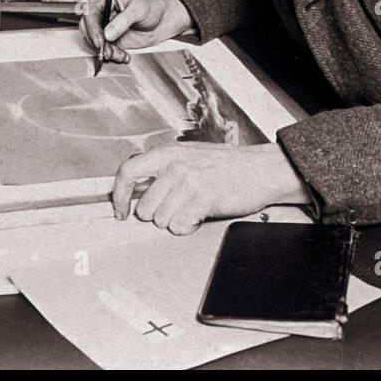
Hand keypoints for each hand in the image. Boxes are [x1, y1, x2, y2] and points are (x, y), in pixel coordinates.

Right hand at [78, 0, 194, 63]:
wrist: (161, 20)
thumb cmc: (152, 6)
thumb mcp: (141, 8)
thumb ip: (124, 20)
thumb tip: (108, 32)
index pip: (90, 11)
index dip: (92, 28)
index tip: (100, 41)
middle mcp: (101, 9)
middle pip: (87, 28)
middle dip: (98, 43)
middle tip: (109, 53)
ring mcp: (103, 24)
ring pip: (94, 41)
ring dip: (106, 51)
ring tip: (120, 55)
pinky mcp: (107, 37)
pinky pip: (103, 49)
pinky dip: (112, 55)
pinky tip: (123, 55)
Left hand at [111, 142, 312, 233]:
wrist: (260, 169)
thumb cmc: (228, 165)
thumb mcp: (190, 156)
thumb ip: (164, 168)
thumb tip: (137, 189)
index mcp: (168, 153)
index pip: (128, 171)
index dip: (120, 196)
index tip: (121, 211)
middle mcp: (175, 166)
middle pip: (145, 208)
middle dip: (159, 215)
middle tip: (178, 207)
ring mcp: (189, 181)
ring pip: (162, 220)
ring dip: (176, 221)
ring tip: (193, 208)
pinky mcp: (203, 198)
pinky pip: (180, 226)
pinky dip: (189, 227)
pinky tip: (200, 215)